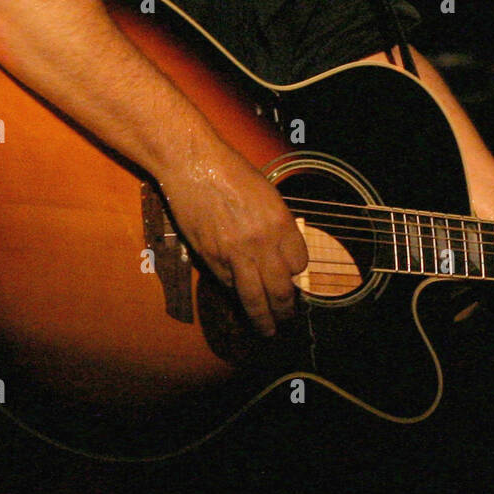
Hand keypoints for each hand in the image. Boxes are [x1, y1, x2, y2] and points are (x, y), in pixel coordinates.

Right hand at [156, 139, 307, 337]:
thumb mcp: (266, 193)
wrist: (193, 165)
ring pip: (255, 298)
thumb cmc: (230, 171)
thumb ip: (276, 223)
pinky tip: (239, 298)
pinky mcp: (211, 258)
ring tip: (267, 329)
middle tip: (286, 317)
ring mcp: (235, 254)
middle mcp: (262, 243)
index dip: (297, 271)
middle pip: (281, 289)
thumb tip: (280, 249)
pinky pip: (228, 285)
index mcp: (280, 222)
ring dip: (263, 318)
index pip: (299, 263)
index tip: (293, 276)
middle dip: (286, 308)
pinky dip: (235, 294)